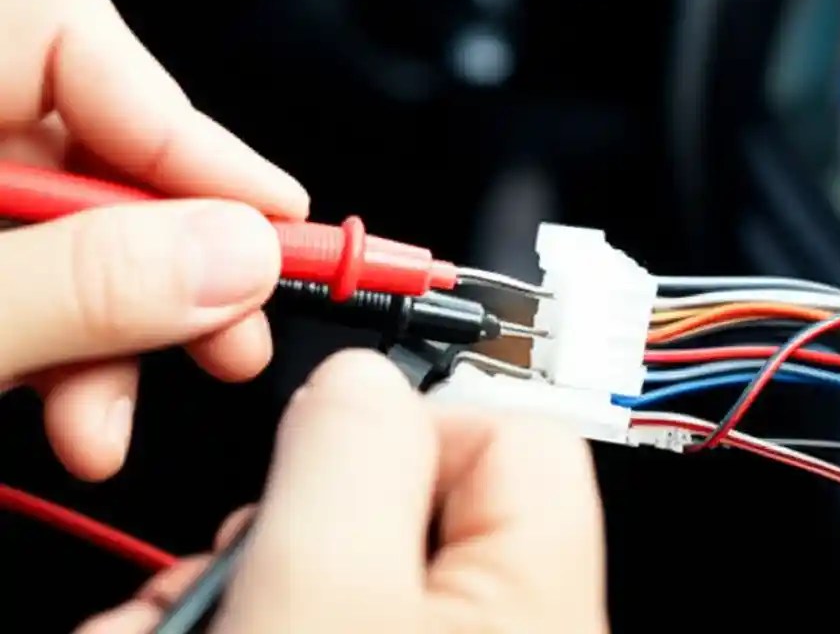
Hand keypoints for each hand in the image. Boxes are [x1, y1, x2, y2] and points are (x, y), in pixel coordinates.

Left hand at [0, 0, 308, 479]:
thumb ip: (77, 286)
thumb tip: (232, 255)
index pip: (76, 45)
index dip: (185, 133)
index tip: (268, 227)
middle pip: (102, 157)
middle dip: (179, 263)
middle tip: (238, 328)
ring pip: (85, 244)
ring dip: (130, 338)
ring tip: (122, 420)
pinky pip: (45, 296)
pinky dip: (79, 366)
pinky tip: (81, 425)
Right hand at [77, 349, 609, 632]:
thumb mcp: (328, 594)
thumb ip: (354, 452)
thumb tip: (362, 378)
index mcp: (537, 594)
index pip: (516, 430)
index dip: (410, 410)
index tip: (320, 439)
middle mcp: (492, 626)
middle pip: (386, 502)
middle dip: (268, 527)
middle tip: (213, 578)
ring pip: (311, 573)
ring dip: (212, 592)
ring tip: (157, 631)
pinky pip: (285, 618)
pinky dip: (206, 625)